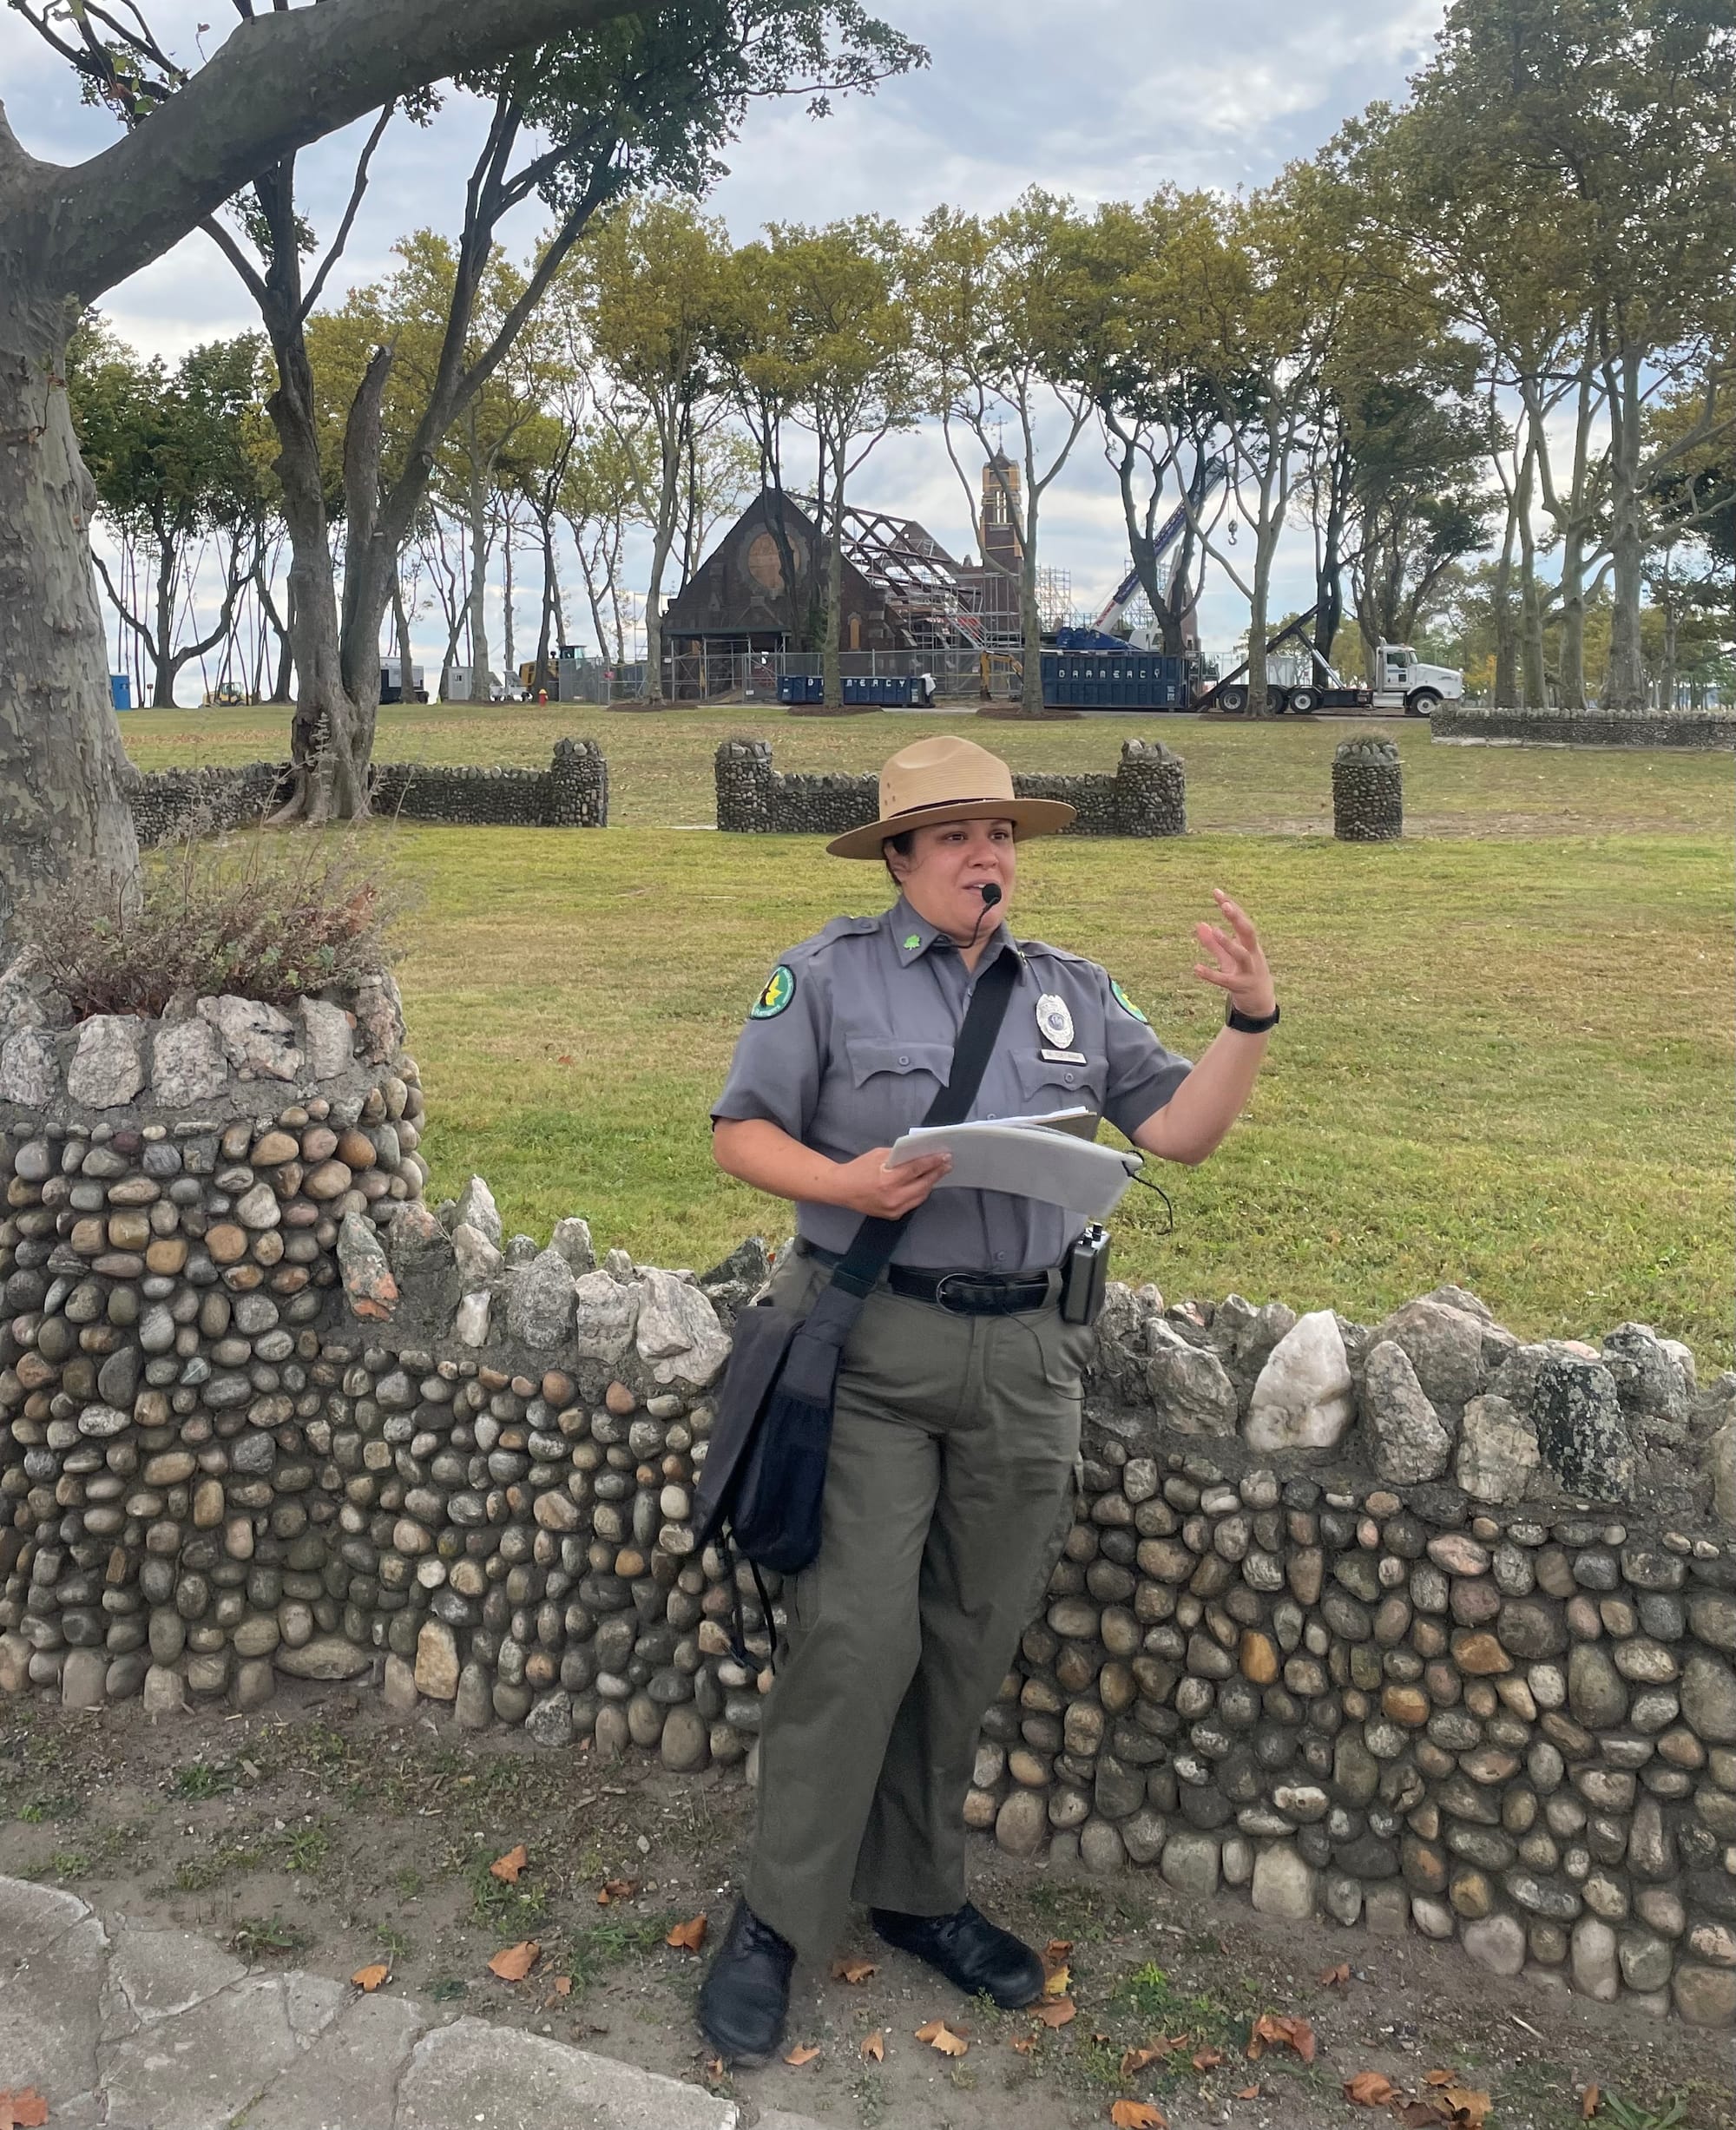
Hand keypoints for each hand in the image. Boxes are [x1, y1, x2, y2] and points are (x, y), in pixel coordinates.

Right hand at [831, 1145, 951, 1217]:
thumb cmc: (859, 1169)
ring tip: (938, 1172)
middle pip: (923, 1185)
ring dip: (930, 1184)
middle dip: (937, 1173)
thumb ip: (899, 1156)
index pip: (916, 1170)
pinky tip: (924, 1183)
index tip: (945, 1156)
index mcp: (887, 1180)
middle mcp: (892, 1198)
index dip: (932, 1162)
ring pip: (920, 1196)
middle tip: (947, 1164)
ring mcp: (893, 1209)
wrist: (842, 1190)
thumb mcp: (878, 1155)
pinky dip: (919, 1193)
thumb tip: (919, 1154)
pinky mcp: (892, 1216)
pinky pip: (912, 1203)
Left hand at [1192, 889, 1274, 1017]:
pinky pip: (1225, 980)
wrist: (1260, 1003)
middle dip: (1237, 918)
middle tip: (1224, 905)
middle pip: (1247, 932)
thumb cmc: (1244, 975)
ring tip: (1215, 931)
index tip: (1217, 892)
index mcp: (1249, 944)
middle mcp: (1252, 954)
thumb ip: (1213, 942)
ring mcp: (1248, 970)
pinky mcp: (1240, 986)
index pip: (1241, 920)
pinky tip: (1196, 968)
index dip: (1230, 906)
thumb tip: (1199, 924)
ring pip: (1241, 954)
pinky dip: (1211, 974)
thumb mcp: (1228, 958)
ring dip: (1229, 943)